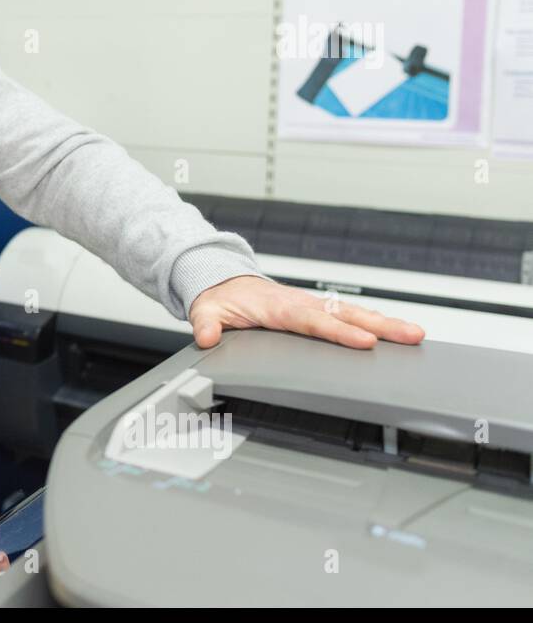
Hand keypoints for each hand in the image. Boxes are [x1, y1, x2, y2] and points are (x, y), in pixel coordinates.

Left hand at [188, 275, 425, 349]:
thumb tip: (206, 337)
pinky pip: (349, 314)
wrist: (223, 282)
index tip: (365, 341)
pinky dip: (374, 321)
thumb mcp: (207, 311)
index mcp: (278, 307)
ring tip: (416, 334)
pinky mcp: (317, 309)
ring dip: (385, 323)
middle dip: (380, 325)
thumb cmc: (219, 298)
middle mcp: (301, 303)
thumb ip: (206, 324)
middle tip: (412, 335)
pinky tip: (395, 331)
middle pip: (345, 314)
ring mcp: (312, 304)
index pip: (313, 321)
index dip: (339, 331)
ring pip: (353, 312)